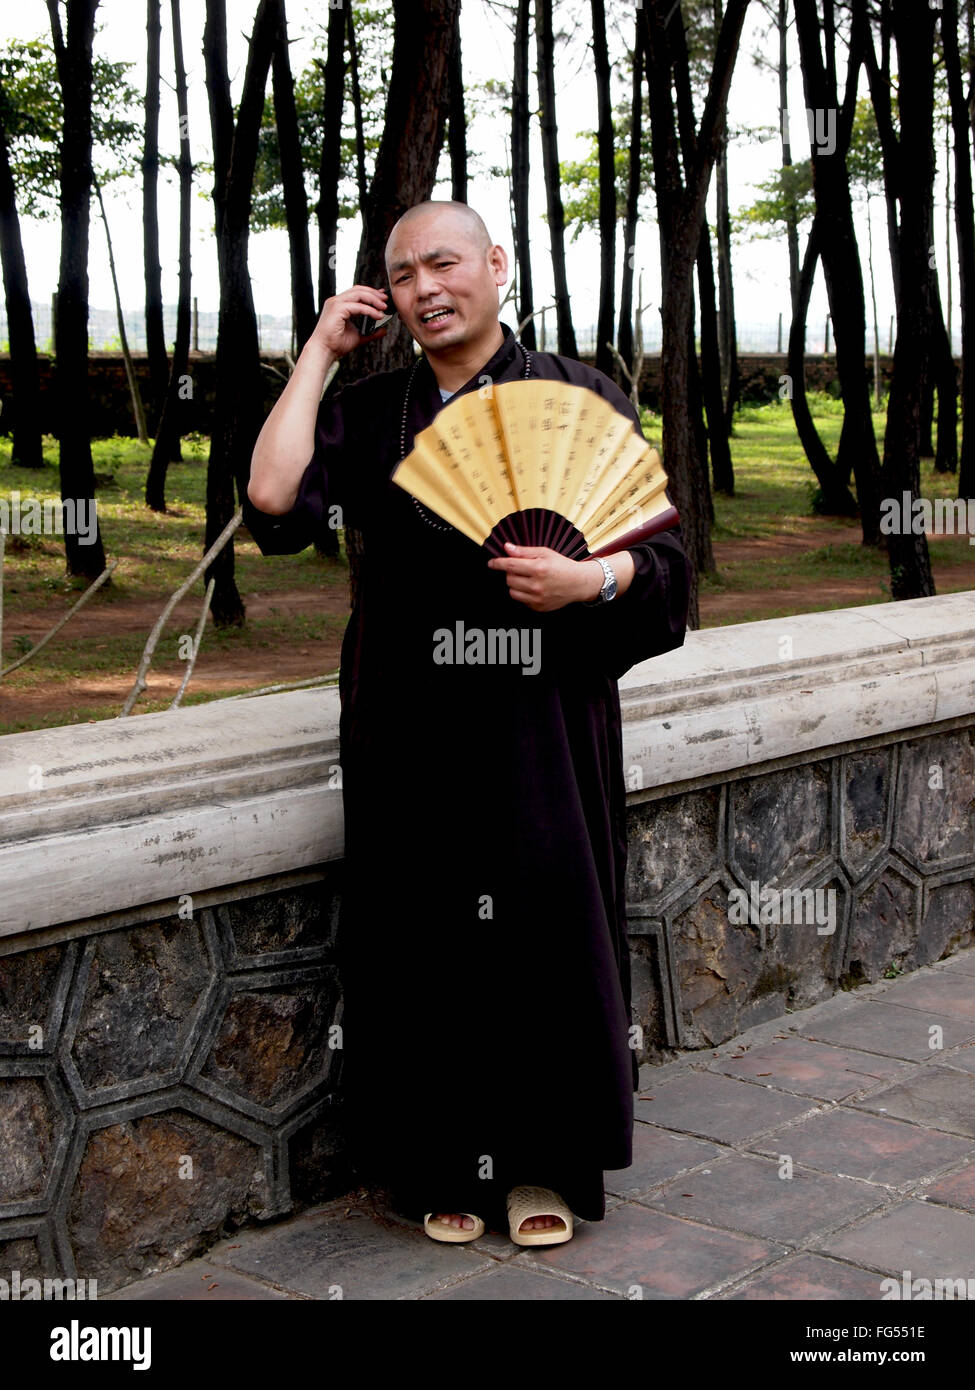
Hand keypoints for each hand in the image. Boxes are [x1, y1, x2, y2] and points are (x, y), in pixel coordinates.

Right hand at [307, 284, 389, 359]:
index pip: (357, 292)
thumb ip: (370, 333)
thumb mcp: (358, 336)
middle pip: (358, 290)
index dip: (371, 293)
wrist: (324, 351)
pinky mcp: (337, 309)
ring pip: (358, 294)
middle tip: (386, 300)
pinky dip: (369, 310)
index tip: (383, 297)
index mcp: (340, 305)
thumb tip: (383, 330)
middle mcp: (336, 301)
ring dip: (373, 299)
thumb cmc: (335, 344)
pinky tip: (377, 315)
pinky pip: (357, 306)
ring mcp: (335, 303)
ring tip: (383, 307)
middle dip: (374, 294)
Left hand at [487, 542, 602, 610]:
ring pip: (512, 591)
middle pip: (509, 579)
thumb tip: (507, 548)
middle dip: (510, 572)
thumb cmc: (562, 566)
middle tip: (520, 568)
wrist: (578, 583)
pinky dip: (523, 593)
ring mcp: (537, 598)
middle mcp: (537, 585)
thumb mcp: (545, 553)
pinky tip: (533, 587)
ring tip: (527, 578)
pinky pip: (521, 600)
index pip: (510, 565)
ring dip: (515, 584)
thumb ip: (524, 551)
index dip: (497, 563)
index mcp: (538, 569)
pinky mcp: (538, 607)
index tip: (491, 563)